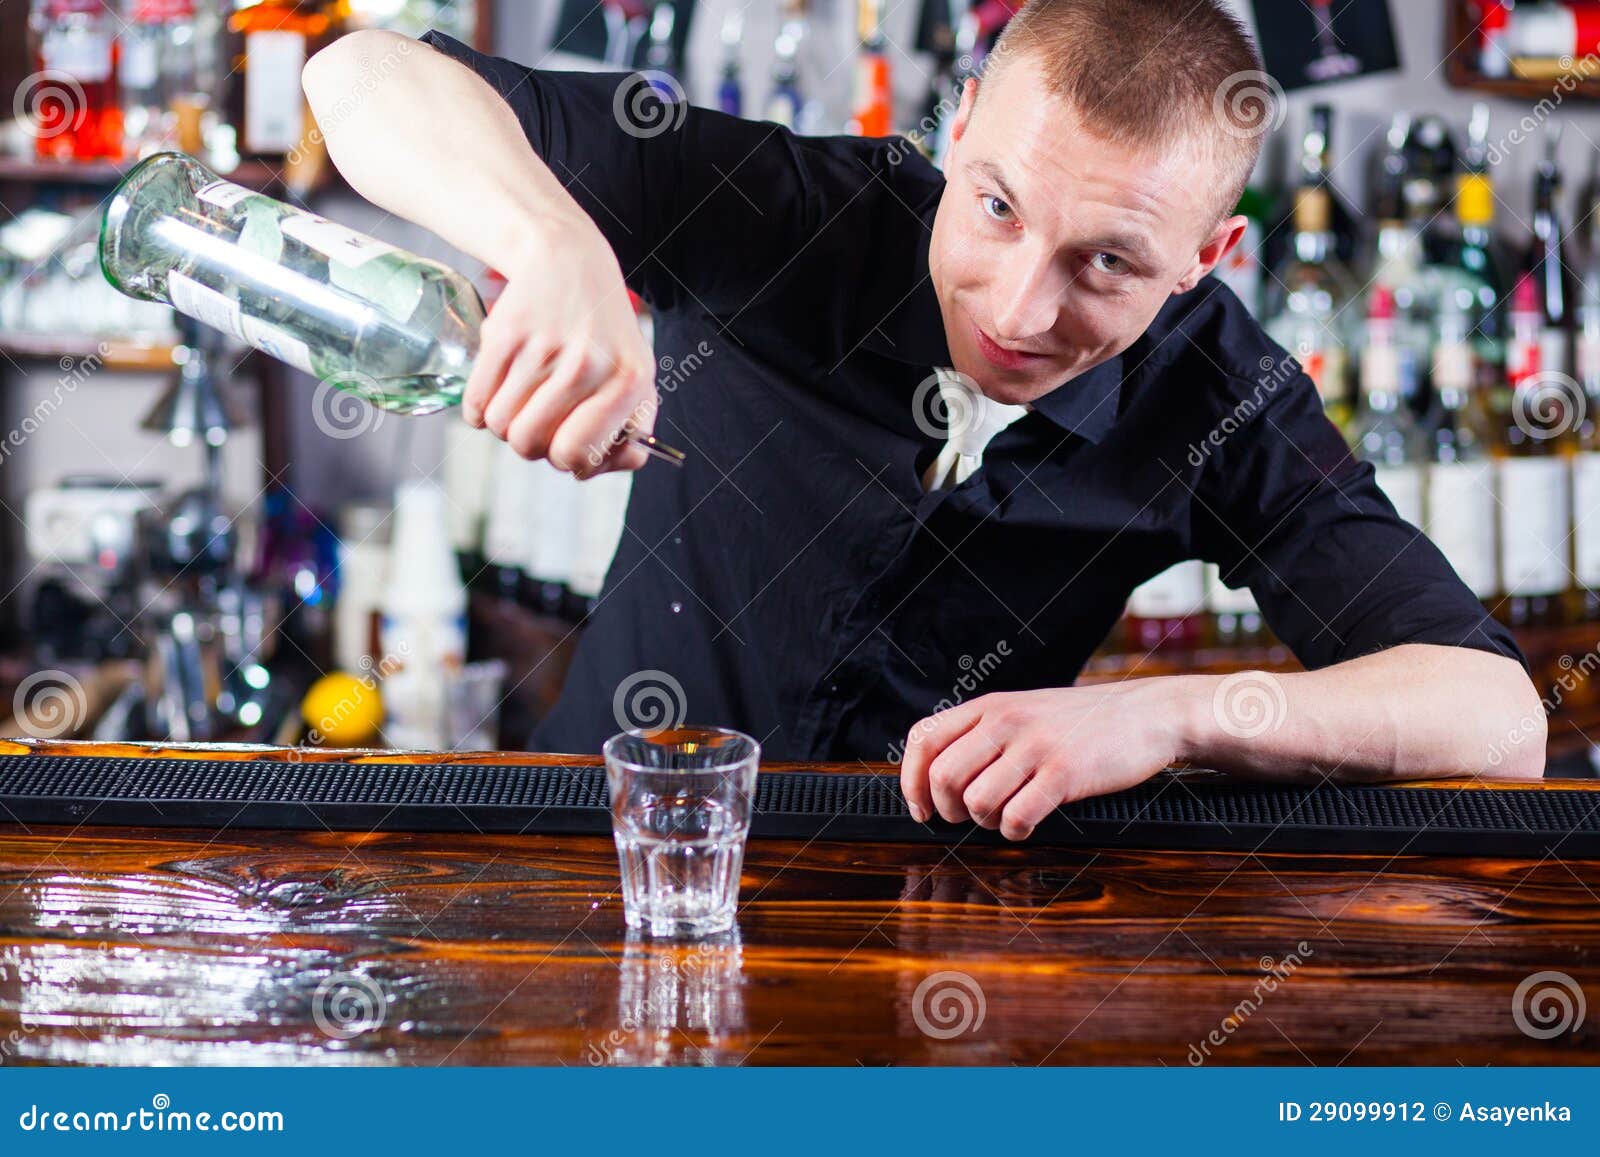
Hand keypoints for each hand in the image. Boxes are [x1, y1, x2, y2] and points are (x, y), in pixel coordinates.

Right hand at [462, 218, 657, 475]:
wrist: (569, 260)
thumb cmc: (603, 333)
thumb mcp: (633, 375)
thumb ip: (630, 431)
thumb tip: (604, 467)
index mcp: (627, 383)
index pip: (577, 455)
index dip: (565, 459)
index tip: (564, 443)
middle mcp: (588, 365)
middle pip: (530, 445)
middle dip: (528, 443)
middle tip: (538, 419)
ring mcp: (543, 347)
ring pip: (500, 425)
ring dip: (503, 422)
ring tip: (521, 398)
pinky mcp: (505, 333)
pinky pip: (476, 402)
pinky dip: (478, 408)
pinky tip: (495, 391)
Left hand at [897, 680, 1201, 840]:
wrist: (1147, 714)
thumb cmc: (1082, 722)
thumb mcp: (1024, 711)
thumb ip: (983, 733)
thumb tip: (937, 777)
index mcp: (989, 706)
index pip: (923, 740)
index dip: (911, 781)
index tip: (922, 809)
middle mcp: (1005, 720)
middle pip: (943, 777)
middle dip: (948, 810)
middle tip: (967, 819)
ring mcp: (1035, 745)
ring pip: (976, 801)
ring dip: (985, 823)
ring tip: (1006, 817)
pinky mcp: (1065, 772)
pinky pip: (1017, 817)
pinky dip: (1015, 832)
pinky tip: (1028, 825)